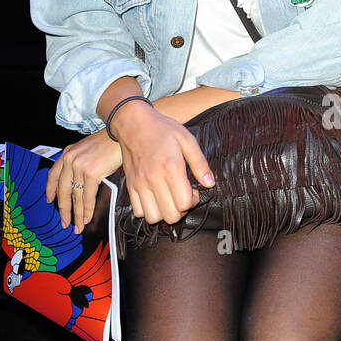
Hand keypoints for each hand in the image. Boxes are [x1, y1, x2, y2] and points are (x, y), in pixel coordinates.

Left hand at [46, 130, 123, 233]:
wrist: (120, 133)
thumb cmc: (109, 141)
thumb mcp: (87, 148)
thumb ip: (80, 162)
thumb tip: (80, 182)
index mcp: (67, 154)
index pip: (53, 176)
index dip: (51, 190)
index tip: (50, 201)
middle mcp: (69, 160)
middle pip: (63, 191)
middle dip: (64, 210)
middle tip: (64, 223)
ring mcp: (79, 167)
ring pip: (75, 197)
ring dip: (77, 214)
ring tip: (78, 226)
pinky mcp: (91, 173)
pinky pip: (87, 196)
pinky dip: (87, 210)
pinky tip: (87, 218)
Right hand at [110, 103, 215, 226]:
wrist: (132, 122)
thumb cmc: (162, 129)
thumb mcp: (187, 139)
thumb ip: (200, 163)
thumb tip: (210, 183)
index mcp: (171, 168)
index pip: (185, 203)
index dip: (194, 201)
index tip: (193, 190)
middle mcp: (154, 179)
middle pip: (171, 216)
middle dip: (181, 210)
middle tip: (182, 195)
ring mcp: (140, 184)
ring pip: (153, 218)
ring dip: (164, 212)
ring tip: (169, 198)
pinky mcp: (130, 186)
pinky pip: (139, 211)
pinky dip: (148, 210)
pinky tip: (155, 198)